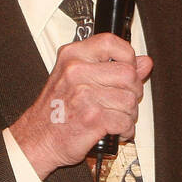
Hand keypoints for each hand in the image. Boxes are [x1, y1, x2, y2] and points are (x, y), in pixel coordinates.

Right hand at [9, 34, 151, 178]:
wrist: (37, 139)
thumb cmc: (56, 110)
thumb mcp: (76, 78)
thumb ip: (110, 67)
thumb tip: (144, 62)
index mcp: (72, 56)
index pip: (111, 43)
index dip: (128, 56)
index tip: (129, 68)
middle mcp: (76, 72)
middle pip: (128, 74)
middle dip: (133, 91)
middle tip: (122, 101)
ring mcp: (84, 95)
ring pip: (130, 100)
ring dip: (129, 114)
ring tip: (115, 117)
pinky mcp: (92, 119)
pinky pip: (125, 122)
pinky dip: (125, 130)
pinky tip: (115, 130)